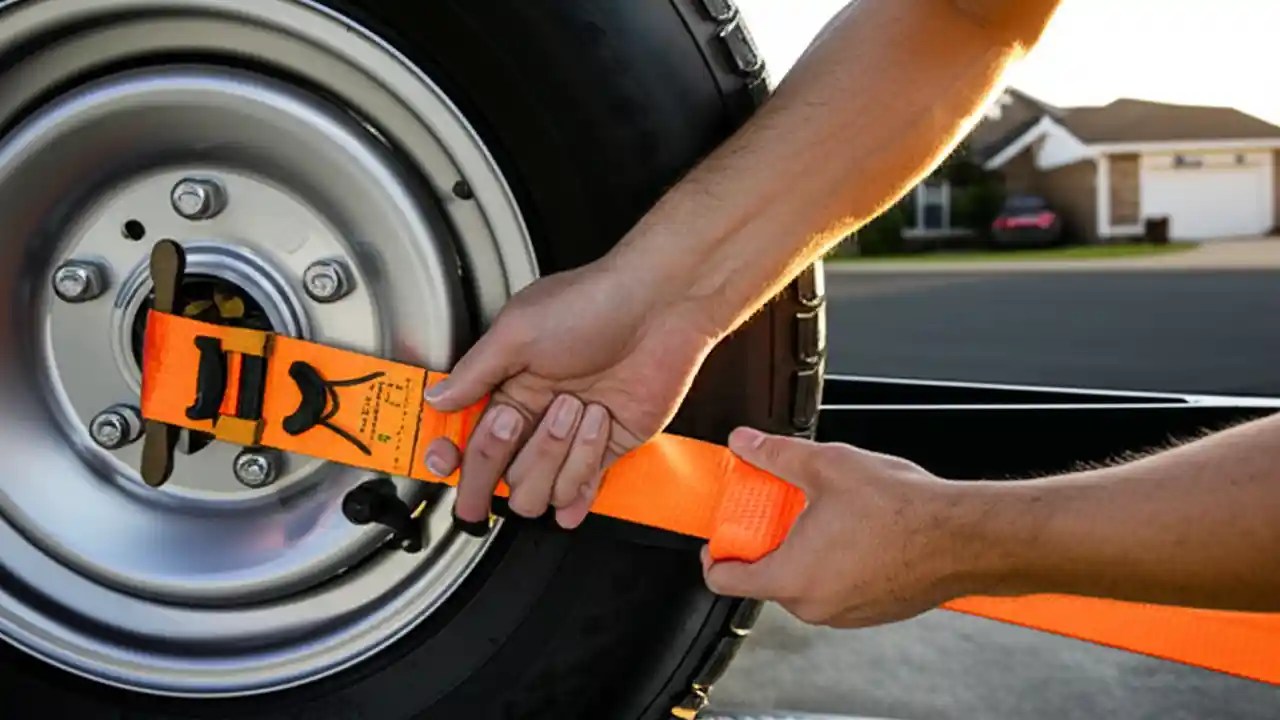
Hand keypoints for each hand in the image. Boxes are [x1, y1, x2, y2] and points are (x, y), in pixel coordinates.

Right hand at [423, 257, 718, 530]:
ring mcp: (572, 438)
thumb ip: (476, 371)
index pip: (470, 440)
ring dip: (557, 454)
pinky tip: (593, 436)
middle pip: (500, 476)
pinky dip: (584, 476)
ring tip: (580, 407)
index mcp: (508, 387)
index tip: (447, 462)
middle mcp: (537, 417)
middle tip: (516, 422)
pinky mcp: (609, 448)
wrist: (660, 305)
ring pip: (540, 491)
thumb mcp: (518, 329)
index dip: (456, 460)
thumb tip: (438, 398)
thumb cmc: (592, 303)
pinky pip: (581, 488)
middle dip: (507, 456)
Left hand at [702, 428, 972, 627]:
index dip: (714, 555)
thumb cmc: (900, 507)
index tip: (721, 536)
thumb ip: (775, 454)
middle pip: (766, 580)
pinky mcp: (873, 613)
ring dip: (803, 554)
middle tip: (781, 510)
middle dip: (768, 544)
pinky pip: (835, 591)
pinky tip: (854, 533)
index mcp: (792, 578)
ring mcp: (845, 615)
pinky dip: (833, 566)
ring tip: (824, 516)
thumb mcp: (825, 465)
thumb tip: (744, 442)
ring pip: (803, 585)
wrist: (963, 536)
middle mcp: (814, 607)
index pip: (725, 581)